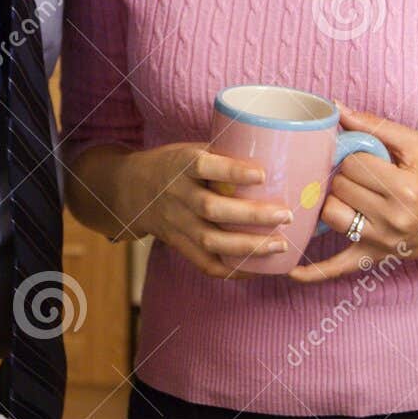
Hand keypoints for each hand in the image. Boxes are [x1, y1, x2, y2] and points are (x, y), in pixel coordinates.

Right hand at [129, 142, 293, 278]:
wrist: (132, 190)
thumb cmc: (176, 165)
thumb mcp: (192, 149)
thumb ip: (225, 154)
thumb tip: (279, 156)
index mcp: (181, 165)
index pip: (203, 166)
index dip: (232, 171)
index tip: (262, 174)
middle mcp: (176, 195)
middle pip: (211, 209)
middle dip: (251, 215)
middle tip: (285, 215)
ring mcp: (176, 223)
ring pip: (210, 241)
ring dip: (248, 246)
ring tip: (280, 245)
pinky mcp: (178, 244)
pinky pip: (205, 264)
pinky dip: (233, 270)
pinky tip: (259, 268)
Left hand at [289, 103, 417, 284]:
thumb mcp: (415, 146)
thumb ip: (376, 125)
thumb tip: (337, 109)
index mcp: (405, 189)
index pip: (353, 164)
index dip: (352, 156)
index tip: (363, 158)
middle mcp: (393, 218)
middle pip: (339, 189)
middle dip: (342, 177)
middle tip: (359, 177)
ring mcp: (380, 242)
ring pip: (330, 216)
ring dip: (332, 203)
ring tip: (347, 197)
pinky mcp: (371, 258)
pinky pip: (336, 269)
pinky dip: (313, 272)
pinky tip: (291, 272)